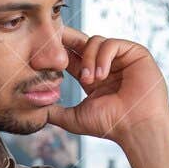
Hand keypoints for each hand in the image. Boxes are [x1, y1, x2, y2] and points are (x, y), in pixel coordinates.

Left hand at [45, 27, 168, 143]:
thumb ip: (55, 113)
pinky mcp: (135, 53)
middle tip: (53, 40)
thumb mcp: (75, 118)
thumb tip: (33, 110)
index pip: (72, 56)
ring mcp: (121, 58)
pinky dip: (102, 57)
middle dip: (67, 40)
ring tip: (89, 79)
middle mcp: (106, 65)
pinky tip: (101, 75)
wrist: (135, 127)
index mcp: (92, 76)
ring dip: (88, 59)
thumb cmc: (110, 125)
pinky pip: (111, 44)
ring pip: (96, 41)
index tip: (43, 48)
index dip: (59, 50)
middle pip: (83, 42)